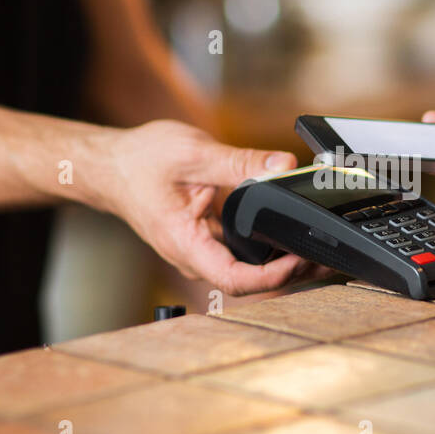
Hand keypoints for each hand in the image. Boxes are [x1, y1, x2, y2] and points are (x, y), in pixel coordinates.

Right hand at [94, 120, 307, 294]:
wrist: (110, 166)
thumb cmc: (138, 162)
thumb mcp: (193, 154)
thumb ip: (241, 162)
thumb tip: (283, 165)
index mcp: (184, 243)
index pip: (234, 279)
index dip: (272, 277)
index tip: (298, 259)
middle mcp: (192, 255)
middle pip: (247, 280)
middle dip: (288, 273)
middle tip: (324, 256)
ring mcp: (199, 250)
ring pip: (246, 269)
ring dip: (281, 263)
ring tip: (316, 249)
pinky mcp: (205, 239)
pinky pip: (240, 252)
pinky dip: (266, 247)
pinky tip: (289, 235)